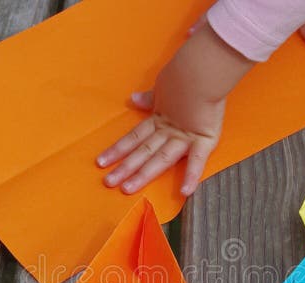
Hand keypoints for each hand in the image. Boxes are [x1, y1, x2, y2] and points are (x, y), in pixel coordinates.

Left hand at [97, 22, 251, 196]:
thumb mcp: (164, 86)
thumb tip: (133, 100)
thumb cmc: (186, 71)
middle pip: (143, 151)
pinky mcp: (203, 138)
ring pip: (160, 159)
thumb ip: (150, 98)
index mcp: (161, 118)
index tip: (101, 162)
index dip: (117, 150)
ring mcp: (184, 136)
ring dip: (142, 174)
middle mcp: (169, 130)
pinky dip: (191, 176)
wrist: (202, 68)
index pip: (134, 137)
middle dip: (125, 167)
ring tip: (127, 189)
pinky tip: (185, 193)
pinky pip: (197, 160)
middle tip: (108, 182)